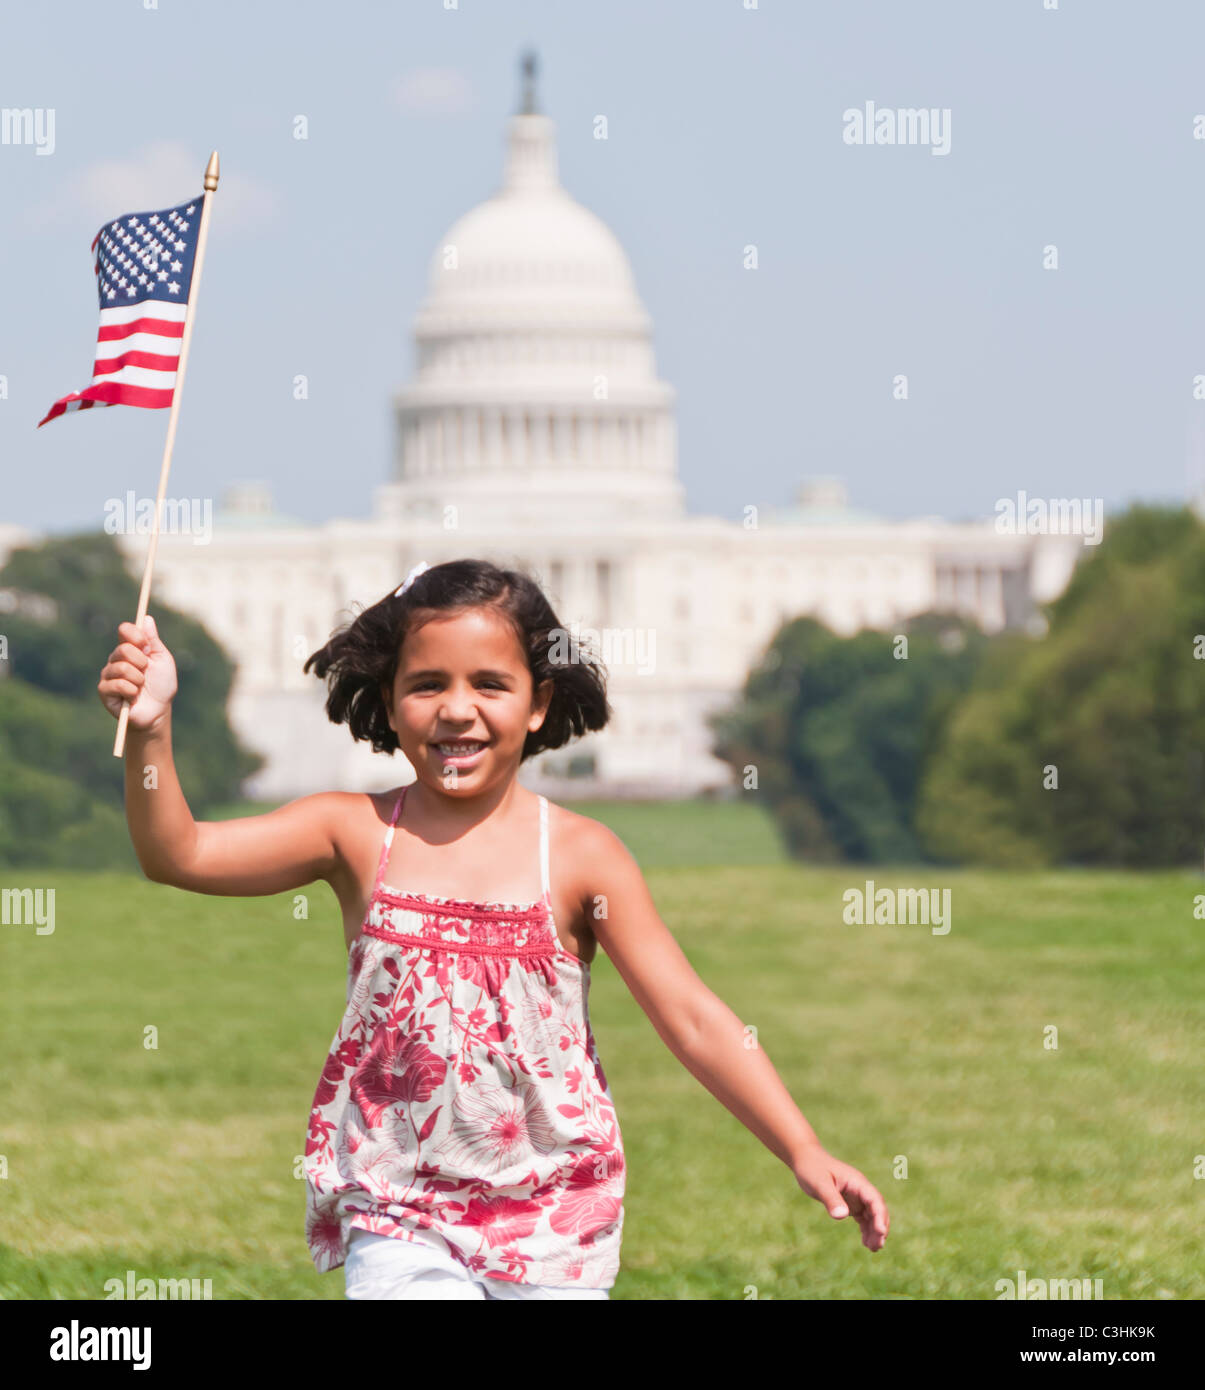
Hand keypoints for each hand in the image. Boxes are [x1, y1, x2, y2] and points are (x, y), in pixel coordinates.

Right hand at [97, 616, 177, 731]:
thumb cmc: (162, 686)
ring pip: (121, 668)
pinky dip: (132, 691)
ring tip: (141, 687)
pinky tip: (133, 697)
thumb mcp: (162, 660)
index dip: (135, 634)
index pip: (124, 630)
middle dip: (141, 662)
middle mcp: (116, 659)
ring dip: (138, 679)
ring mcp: (108, 675)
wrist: (158, 711)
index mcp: (130, 649)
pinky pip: (118, 684)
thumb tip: (146, 618)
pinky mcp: (104, 691)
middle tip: (146, 672)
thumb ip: (153, 641)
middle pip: (123, 649)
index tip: (145, 644)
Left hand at [793, 1145, 889, 1250]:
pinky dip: (866, 1229)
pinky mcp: (850, 1202)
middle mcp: (860, 1189)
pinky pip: (863, 1217)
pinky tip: (866, 1243)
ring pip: (872, 1215)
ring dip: (875, 1231)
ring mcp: (856, 1196)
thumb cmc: (812, 1168)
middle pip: (877, 1209)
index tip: (880, 1232)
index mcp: (857, 1182)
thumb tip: (842, 1216)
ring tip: (873, 1249)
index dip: (880, 1216)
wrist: (805, 1160)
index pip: (875, 1200)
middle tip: (877, 1246)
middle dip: (880, 1227)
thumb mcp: (819, 1183)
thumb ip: (831, 1198)